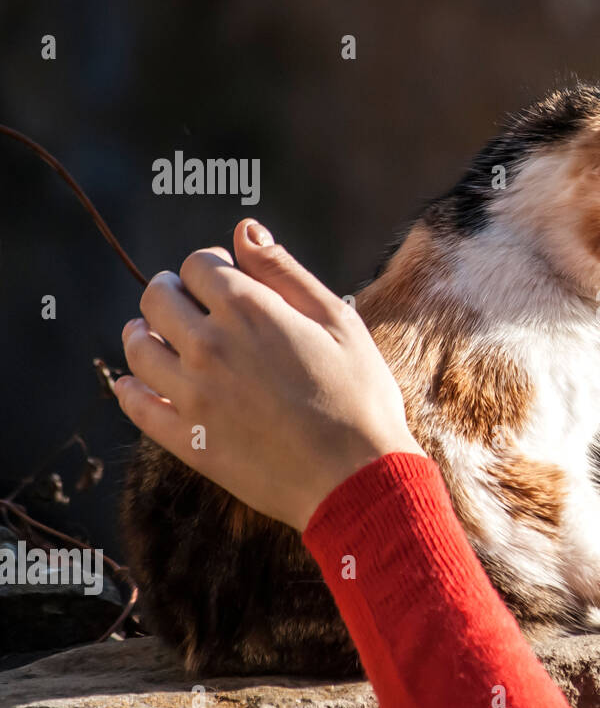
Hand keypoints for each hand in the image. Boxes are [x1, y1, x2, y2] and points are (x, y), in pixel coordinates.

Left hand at [114, 218, 425, 531]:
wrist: (357, 479)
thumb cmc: (360, 397)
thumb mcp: (339, 322)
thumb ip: (285, 272)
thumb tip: (245, 229)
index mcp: (249, 309)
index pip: (197, 265)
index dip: (212, 266)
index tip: (227, 280)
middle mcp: (209, 345)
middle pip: (157, 298)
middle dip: (172, 292)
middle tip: (193, 306)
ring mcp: (192, 395)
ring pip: (138, 348)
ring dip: (145, 334)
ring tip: (163, 340)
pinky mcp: (186, 439)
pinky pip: (135, 404)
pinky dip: (131, 388)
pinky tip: (142, 385)